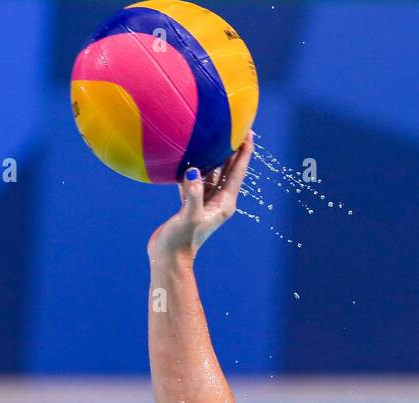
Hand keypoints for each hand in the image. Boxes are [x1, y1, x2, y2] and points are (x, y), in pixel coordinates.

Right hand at [147, 131, 253, 261]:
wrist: (169, 258)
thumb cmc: (181, 241)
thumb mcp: (189, 217)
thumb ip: (193, 194)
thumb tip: (193, 172)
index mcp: (225, 204)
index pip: (238, 173)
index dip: (244, 152)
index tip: (249, 133)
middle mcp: (218, 201)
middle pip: (228, 170)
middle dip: (232, 150)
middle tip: (234, 128)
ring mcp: (204, 202)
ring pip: (211, 174)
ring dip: (213, 157)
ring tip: (213, 136)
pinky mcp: (191, 204)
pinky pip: (195, 181)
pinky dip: (193, 169)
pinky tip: (188, 156)